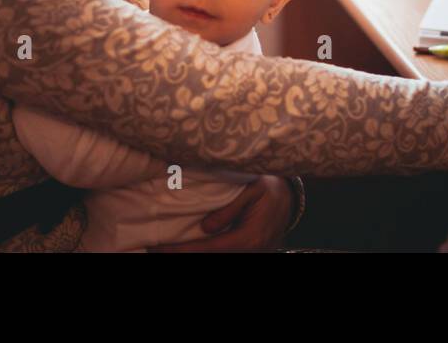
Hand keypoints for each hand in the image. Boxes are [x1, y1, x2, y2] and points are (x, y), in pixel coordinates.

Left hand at [147, 175, 292, 251]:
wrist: (292, 198)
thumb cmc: (271, 188)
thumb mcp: (253, 189)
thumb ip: (229, 208)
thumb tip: (205, 227)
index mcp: (248, 237)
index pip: (209, 248)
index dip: (182, 250)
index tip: (158, 248)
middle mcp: (250, 251)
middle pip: (211, 258)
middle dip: (183, 255)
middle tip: (155, 251)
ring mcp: (252, 255)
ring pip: (219, 258)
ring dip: (195, 253)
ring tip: (167, 249)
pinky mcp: (250, 253)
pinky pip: (226, 254)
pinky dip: (208, 252)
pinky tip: (191, 248)